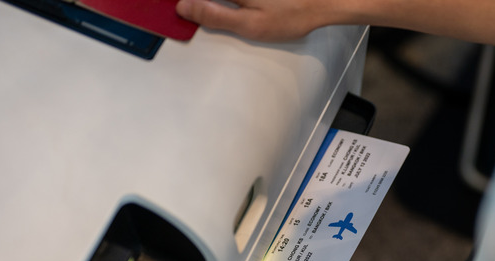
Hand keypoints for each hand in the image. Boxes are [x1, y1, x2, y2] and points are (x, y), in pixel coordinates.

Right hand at [175, 0, 340, 41]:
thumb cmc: (292, 15)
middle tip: (182, 10)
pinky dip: (220, 5)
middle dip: (194, 3)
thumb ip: (214, 15)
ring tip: (196, 10)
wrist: (322, 3)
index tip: (171, 8)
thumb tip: (184, 7)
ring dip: (207, 5)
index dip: (182, 3)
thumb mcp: (249, 24)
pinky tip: (214, 8)